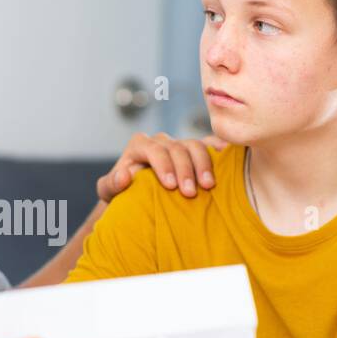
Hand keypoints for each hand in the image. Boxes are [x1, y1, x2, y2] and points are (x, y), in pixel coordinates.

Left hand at [98, 132, 227, 202]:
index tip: (170, 186)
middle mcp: (161, 141)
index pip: (153, 149)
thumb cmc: (120, 194)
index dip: (163, 165)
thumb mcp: (108, 192)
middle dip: (185, 170)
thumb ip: (110, 185)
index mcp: (140, 145)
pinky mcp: (195, 151)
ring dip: (203, 164)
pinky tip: (228, 157)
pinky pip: (210, 144)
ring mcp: (180, 144)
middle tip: (190, 193)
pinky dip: (220, 148)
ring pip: (195, 145)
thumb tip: (124, 176)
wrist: (135, 196)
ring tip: (208, 186)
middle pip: (177, 148)